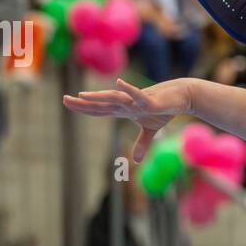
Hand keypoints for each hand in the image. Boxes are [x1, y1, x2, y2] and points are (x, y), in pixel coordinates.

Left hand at [62, 78, 192, 162]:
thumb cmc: (164, 109)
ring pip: (114, 99)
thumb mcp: (151, 130)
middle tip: (64, 99)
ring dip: (98, 97)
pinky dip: (128, 90)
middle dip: (82, 103)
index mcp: (123, 110)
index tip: (68, 103)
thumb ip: (141, 144)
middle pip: (101, 104)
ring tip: (82, 95)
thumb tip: (136, 161)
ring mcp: (136, 101)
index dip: (83, 108)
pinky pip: (137, 95)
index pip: (99, 110)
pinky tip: (119, 83)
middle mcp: (126, 104)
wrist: (181, 96)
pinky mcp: (150, 100)